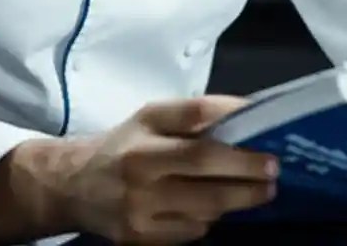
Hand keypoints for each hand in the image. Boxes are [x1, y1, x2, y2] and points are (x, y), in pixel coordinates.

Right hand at [61, 96, 277, 243]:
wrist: (73, 186)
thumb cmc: (125, 145)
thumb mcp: (153, 118)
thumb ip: (196, 113)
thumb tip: (250, 112)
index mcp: (145, 128)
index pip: (195, 117)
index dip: (235, 123)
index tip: (267, 140)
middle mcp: (138, 165)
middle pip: (204, 166)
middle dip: (247, 173)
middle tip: (273, 175)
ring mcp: (137, 206)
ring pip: (203, 205)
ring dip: (234, 200)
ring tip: (253, 192)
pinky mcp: (139, 238)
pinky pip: (190, 232)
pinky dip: (207, 220)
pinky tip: (209, 209)